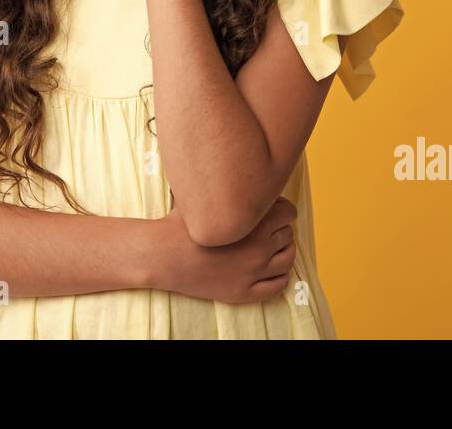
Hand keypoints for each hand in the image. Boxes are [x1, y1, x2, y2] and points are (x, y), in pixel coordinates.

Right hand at [151, 196, 298, 303]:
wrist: (162, 255)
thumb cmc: (180, 223)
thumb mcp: (204, 195)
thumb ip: (225, 182)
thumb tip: (232, 158)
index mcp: (253, 222)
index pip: (289, 212)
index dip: (282, 209)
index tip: (273, 210)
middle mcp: (258, 248)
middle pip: (288, 235)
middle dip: (280, 229)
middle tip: (266, 228)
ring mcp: (252, 273)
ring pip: (287, 260)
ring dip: (283, 251)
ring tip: (272, 247)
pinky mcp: (243, 292)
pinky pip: (277, 287)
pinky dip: (279, 277)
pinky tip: (270, 269)